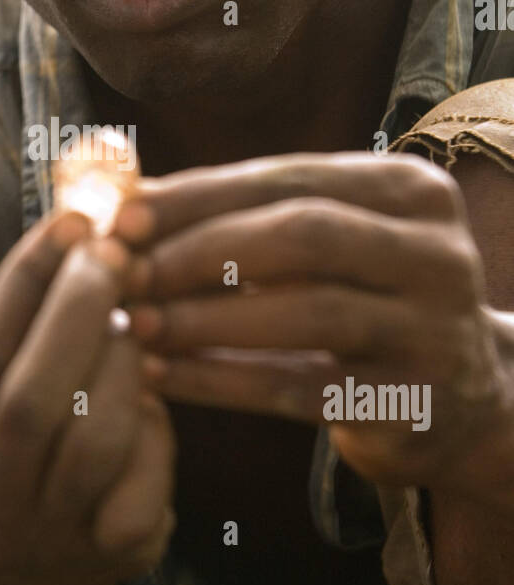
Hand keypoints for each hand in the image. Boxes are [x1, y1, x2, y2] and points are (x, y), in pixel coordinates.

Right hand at [0, 208, 174, 584]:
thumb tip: (74, 230)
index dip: (23, 286)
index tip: (68, 223)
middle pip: (31, 404)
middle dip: (78, 312)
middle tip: (112, 250)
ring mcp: (46, 547)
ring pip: (97, 438)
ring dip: (119, 360)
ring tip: (123, 318)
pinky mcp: (116, 559)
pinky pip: (147, 472)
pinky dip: (150, 417)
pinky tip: (137, 392)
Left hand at [116, 151, 513, 498]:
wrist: (462, 407)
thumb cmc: (364, 305)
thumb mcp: (329, 244)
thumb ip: (245, 215)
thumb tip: (124, 193)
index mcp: (411, 191)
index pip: (288, 177)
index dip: (199, 195)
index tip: (122, 215)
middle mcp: (437, 253)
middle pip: (303, 234)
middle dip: (198, 251)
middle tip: (123, 272)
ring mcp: (435, 331)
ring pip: (306, 311)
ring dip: (203, 318)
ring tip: (132, 324)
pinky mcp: (413, 405)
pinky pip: (298, 390)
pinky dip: (219, 382)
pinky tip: (159, 377)